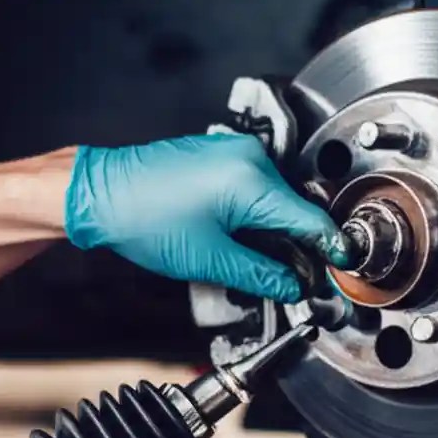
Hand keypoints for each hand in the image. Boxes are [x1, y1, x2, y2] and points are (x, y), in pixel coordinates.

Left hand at [65, 133, 348, 301]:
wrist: (100, 193)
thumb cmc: (143, 219)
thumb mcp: (209, 260)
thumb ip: (260, 276)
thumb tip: (291, 286)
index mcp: (252, 181)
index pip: (310, 220)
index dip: (328, 251)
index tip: (338, 270)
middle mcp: (249, 157)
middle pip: (295, 209)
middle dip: (296, 246)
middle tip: (291, 280)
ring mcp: (234, 151)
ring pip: (275, 199)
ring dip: (272, 231)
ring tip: (255, 261)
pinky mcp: (220, 154)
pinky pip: (254, 186)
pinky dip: (254, 214)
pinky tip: (238, 237)